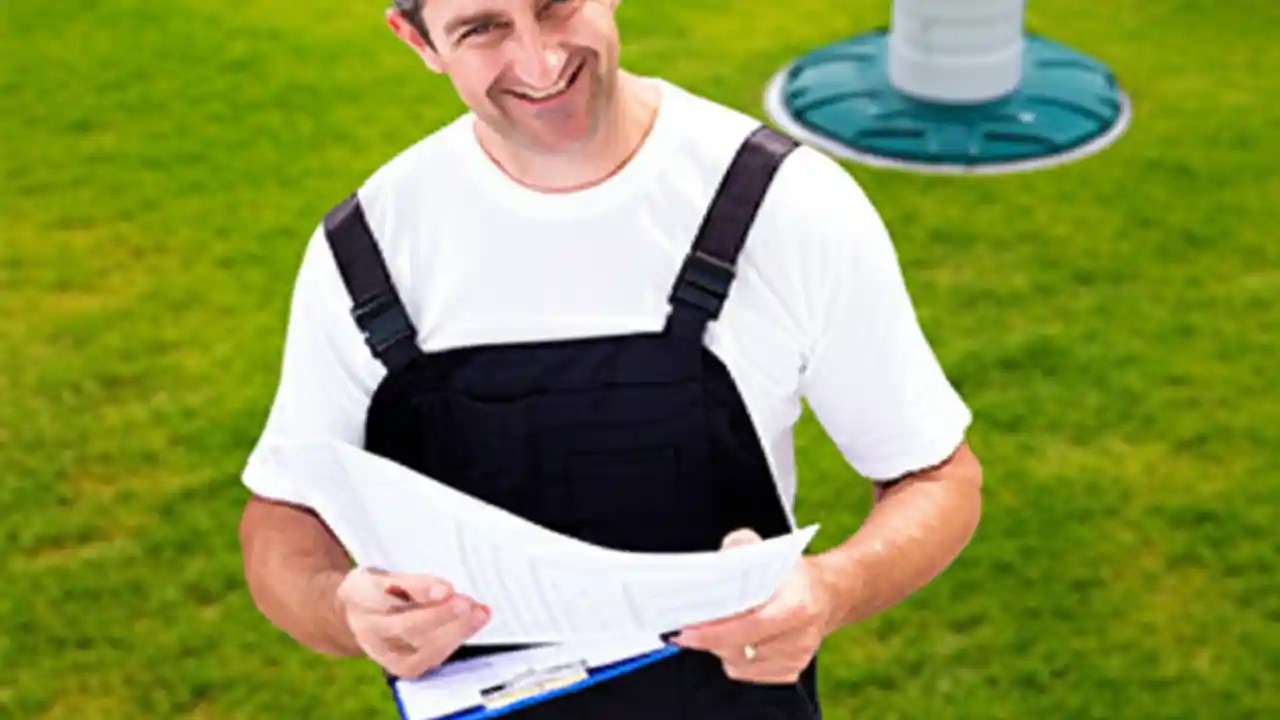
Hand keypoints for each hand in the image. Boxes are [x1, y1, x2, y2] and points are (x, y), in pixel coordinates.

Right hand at [335, 567, 490, 678]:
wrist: (362, 619)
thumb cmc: (381, 590)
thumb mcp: (387, 574)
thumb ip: (413, 583)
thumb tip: (446, 592)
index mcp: (358, 594)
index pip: (386, 594)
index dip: (419, 591)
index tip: (447, 589)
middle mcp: (367, 628)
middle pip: (407, 627)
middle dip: (442, 615)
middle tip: (468, 603)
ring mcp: (384, 653)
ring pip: (423, 647)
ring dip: (456, 630)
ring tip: (479, 613)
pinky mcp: (402, 668)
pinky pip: (431, 658)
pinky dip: (456, 641)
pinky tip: (473, 625)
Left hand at [672, 529, 834, 684]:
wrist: (826, 594)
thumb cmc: (788, 572)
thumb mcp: (766, 550)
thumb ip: (739, 547)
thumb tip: (717, 562)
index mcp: (795, 606)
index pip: (748, 627)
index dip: (714, 632)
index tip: (686, 630)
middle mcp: (799, 637)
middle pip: (739, 649)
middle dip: (711, 639)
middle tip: (692, 627)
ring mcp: (796, 657)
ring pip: (740, 665)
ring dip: (723, 649)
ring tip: (721, 628)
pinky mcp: (790, 671)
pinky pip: (748, 674)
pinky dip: (736, 659)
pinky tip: (740, 641)